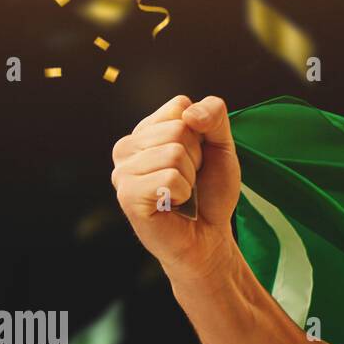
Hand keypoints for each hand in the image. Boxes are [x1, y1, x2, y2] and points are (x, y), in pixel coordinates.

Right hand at [111, 94, 241, 280]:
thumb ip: (214, 116)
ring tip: (181, 194)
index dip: (201, 133)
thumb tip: (189, 113)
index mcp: (146, 130)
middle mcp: (127, 147)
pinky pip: (169, 178)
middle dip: (197, 157)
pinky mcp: (126, 195)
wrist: (208, 236)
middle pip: (179, 129)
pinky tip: (173, 205)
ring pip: (175, 152)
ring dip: (191, 177)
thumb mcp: (222, 146)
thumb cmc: (211, 192)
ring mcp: (122, 171)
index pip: (180, 106)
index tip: (197, 158)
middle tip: (190, 180)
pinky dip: (183, 193)